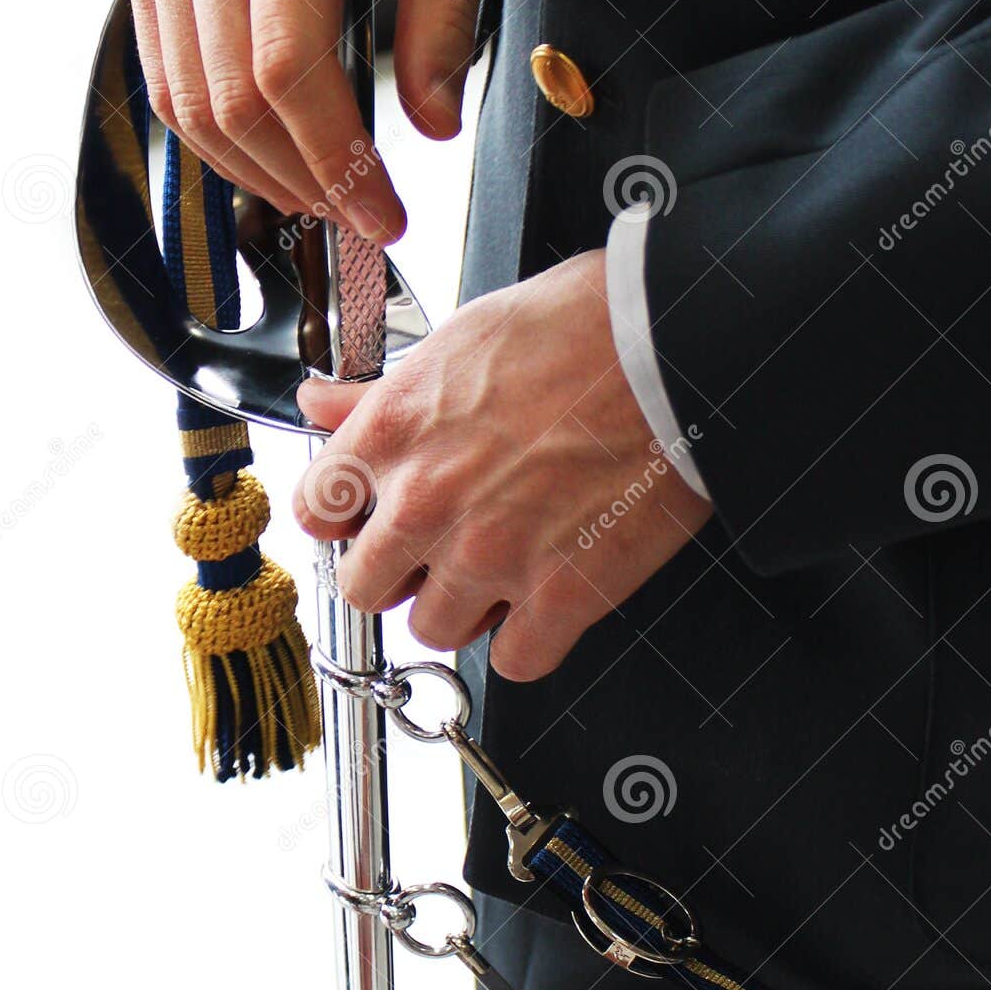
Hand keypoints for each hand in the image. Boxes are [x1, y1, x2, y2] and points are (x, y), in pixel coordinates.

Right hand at [123, 0, 495, 243]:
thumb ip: (447, 20)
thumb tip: (433, 128)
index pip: (288, 70)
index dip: (335, 160)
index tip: (384, 213)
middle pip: (234, 101)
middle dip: (303, 181)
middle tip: (364, 217)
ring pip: (190, 105)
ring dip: (258, 174)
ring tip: (324, 198)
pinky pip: (168, 81)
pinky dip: (218, 140)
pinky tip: (275, 162)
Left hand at [293, 252, 712, 679]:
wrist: (674, 350)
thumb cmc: (581, 327)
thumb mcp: (461, 339)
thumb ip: (381, 392)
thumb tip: (321, 403)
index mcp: (395, 433)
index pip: (316, 516)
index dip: (347, 520)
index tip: (373, 518)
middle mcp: (428, 503)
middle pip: (366, 588)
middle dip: (402, 571)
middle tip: (443, 546)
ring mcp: (491, 556)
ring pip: (435, 630)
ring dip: (466, 606)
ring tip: (506, 566)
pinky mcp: (561, 596)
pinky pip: (515, 661)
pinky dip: (531, 640)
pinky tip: (549, 599)